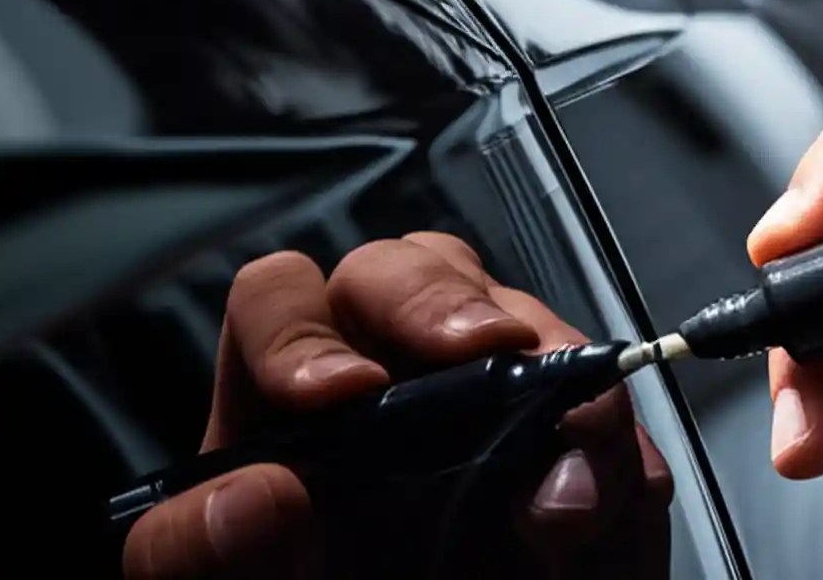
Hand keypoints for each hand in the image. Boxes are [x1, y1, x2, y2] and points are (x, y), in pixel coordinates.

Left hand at [120, 232, 672, 578]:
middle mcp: (390, 384)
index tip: (346, 393)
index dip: (304, 325)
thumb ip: (200, 558)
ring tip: (566, 497)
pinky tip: (615, 509)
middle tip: (495, 355)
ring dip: (562, 383)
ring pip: (524, 323)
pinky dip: (623, 454)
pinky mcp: (567, 453)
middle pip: (414, 271)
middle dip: (452, 306)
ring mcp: (488, 407)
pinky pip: (603, 410)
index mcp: (288, 409)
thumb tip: (250, 495)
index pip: (280, 300)